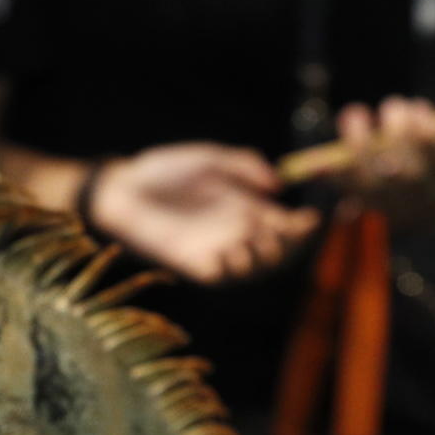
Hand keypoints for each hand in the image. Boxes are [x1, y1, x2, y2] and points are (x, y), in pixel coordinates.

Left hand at [90, 143, 318, 283]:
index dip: (306, 226)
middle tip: (287, 232)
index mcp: (249, 207)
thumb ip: (243, 164)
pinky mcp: (193, 263)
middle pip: (281, 252)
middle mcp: (238, 232)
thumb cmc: (164, 169)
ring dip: (265, 259)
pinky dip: (233, 269)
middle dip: (293, 246)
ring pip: (257, 269)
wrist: (122, 187)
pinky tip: (231, 251)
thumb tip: (276, 186)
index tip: (313, 217)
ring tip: (255, 239)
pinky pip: (222, 277)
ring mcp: (218, 250)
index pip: (289, 225)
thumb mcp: (210, 158)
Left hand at [324, 61, 434, 224]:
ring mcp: (391, 202)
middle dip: (398, 133)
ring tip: (357, 116)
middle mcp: (424, 195)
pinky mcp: (361, 203)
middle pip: (406, 170)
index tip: (422, 109)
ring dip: (359, 143)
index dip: (429, 137)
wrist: (420, 203)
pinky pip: (343, 188)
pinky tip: (320, 158)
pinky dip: (331, 172)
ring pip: (371, 178)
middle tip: (395, 105)